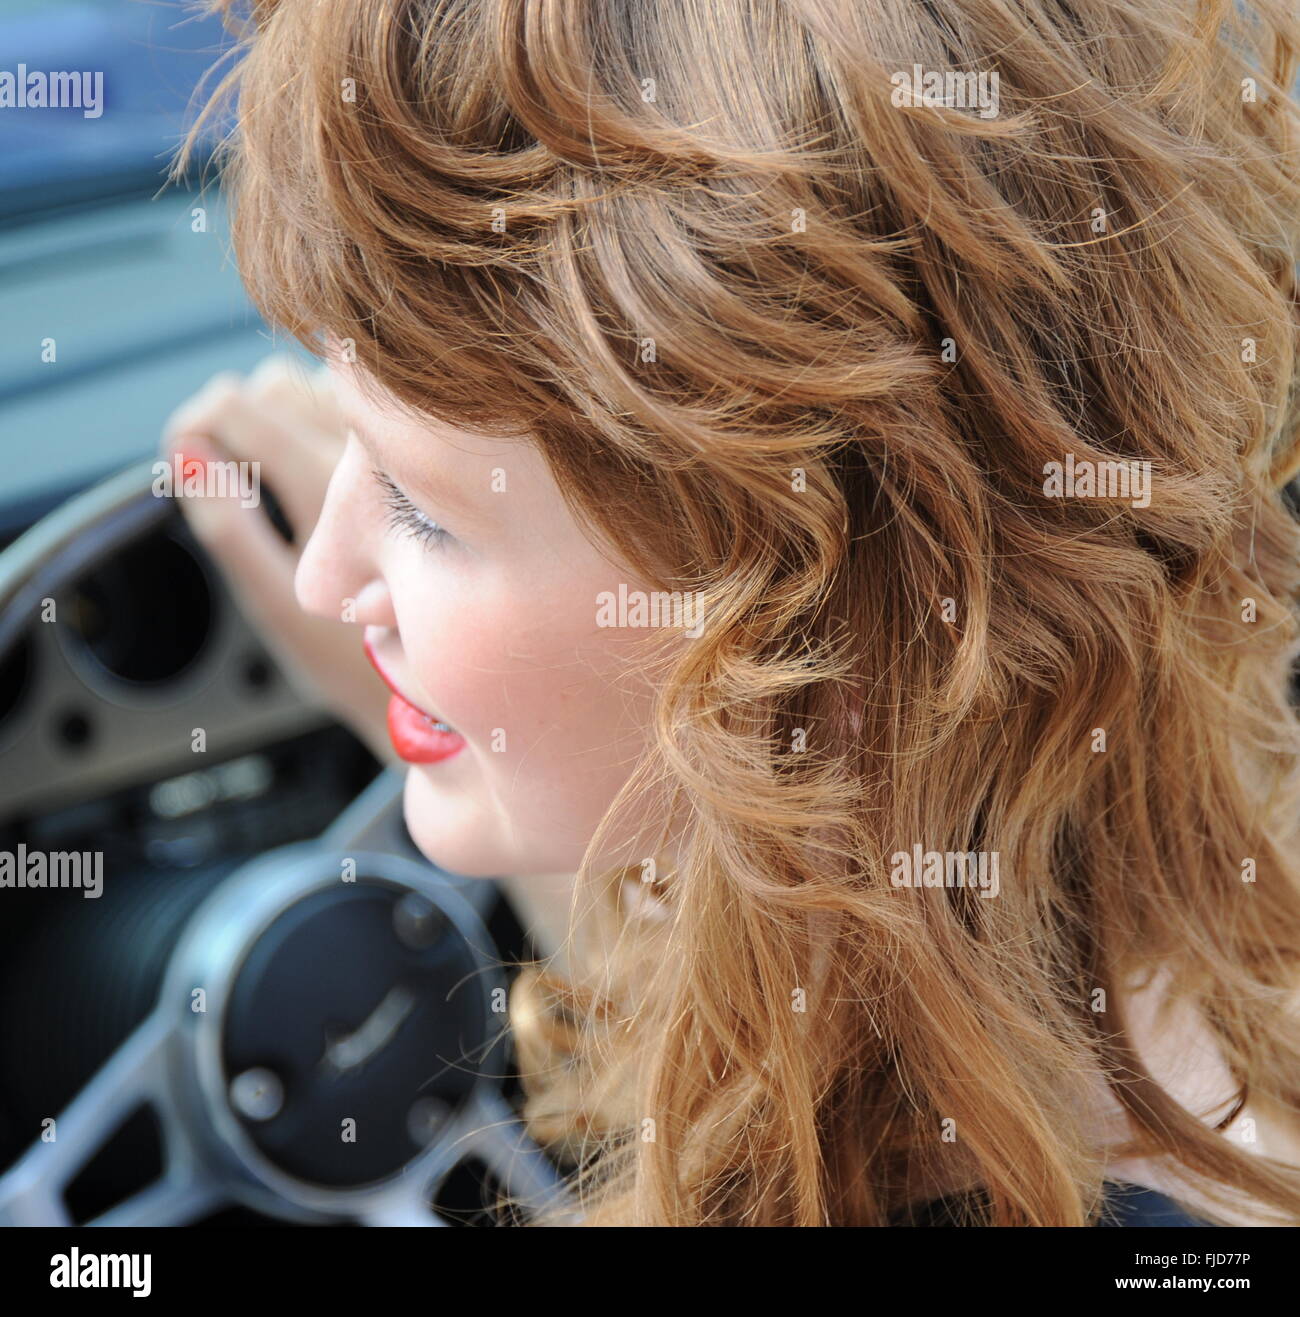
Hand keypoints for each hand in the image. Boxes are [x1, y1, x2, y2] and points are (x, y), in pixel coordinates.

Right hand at [160, 354, 393, 762]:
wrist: (438, 669)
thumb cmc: (347, 649)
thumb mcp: (273, 601)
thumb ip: (227, 524)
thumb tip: (185, 452)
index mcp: (322, 484)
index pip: (233, 404)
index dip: (192, 423)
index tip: (184, 455)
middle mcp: (367, 451)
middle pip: (273, 385)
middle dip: (237, 419)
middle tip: (233, 474)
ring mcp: (394, 448)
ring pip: (316, 384)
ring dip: (284, 415)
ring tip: (280, 478)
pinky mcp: (416, 453)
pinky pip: (355, 406)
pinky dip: (325, 422)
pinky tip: (324, 475)